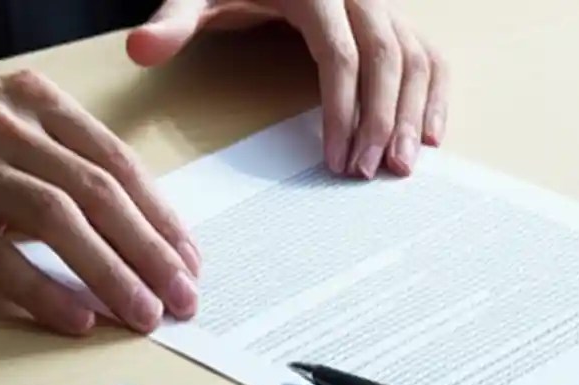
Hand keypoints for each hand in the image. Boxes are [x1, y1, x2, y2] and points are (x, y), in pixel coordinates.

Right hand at [0, 69, 199, 334]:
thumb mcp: (9, 118)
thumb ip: (67, 158)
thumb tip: (136, 227)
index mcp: (38, 104)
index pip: (119, 165)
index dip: (162, 218)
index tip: (192, 261)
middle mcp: (9, 131)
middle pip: (100, 195)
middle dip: (152, 253)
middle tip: (184, 298)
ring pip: (60, 224)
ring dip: (113, 275)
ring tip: (145, 315)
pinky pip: (0, 261)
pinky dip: (44, 292)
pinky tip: (79, 320)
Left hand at [127, 0, 448, 177]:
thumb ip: (174, 20)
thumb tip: (141, 49)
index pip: (340, 54)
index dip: (342, 109)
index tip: (337, 160)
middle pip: (387, 60)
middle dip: (383, 121)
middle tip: (370, 173)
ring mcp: (384, 7)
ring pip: (415, 59)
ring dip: (415, 115)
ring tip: (403, 166)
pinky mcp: (396, 22)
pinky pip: (429, 56)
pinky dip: (436, 95)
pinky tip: (432, 137)